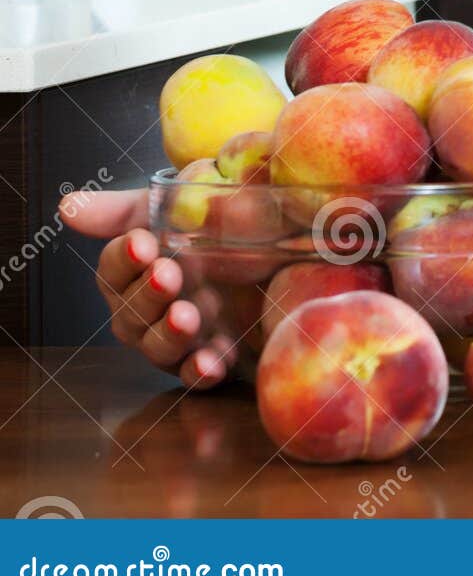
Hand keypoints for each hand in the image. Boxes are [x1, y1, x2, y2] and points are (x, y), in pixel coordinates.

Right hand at [61, 188, 241, 388]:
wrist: (300, 238)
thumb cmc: (237, 216)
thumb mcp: (187, 200)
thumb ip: (126, 209)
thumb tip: (68, 207)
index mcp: (146, 265)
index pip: (114, 270)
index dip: (124, 260)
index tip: (143, 243)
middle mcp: (159, 303)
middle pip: (130, 314)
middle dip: (147, 296)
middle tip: (170, 275)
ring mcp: (188, 333)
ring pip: (158, 348)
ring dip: (169, 335)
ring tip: (188, 316)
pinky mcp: (220, 354)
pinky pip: (199, 375)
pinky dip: (201, 371)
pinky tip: (211, 362)